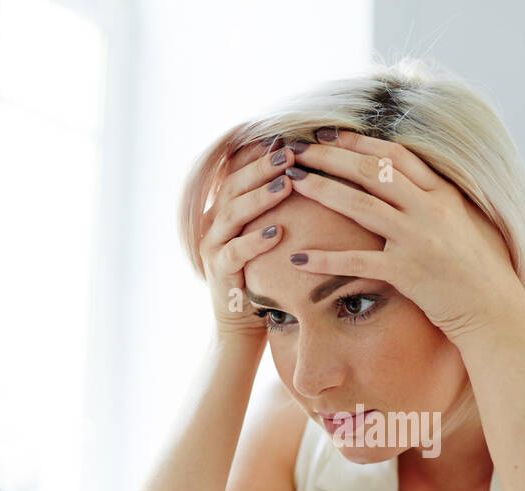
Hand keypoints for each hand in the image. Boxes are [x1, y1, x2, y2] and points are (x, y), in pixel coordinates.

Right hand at [197, 140, 296, 337]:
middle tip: (291, 151)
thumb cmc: (263, 273)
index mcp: (225, 205)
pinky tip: (277, 231)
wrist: (242, 321)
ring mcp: (212, 244)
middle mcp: (213, 219)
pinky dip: (255, 240)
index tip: (289, 135)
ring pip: (232, 212)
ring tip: (287, 183)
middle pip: (235, 183)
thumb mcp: (269, 233)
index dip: (260, 151)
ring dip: (260, 196)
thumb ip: (279, 205)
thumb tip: (312, 172)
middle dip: (263, 165)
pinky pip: (235, 251)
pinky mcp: (217, 270)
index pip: (238, 168)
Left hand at [282, 128, 524, 341]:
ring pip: (360, 204)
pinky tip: (299, 257)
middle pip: (371, 171)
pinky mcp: (407, 273)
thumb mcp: (463, 223)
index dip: (358, 142)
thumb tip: (404, 186)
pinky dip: (326, 259)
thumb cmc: (479, 270)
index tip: (329, 135)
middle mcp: (429, 209)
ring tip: (292, 181)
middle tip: (298, 149)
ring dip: (322, 189)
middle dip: (330, 156)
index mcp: (443, 193)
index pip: (395, 156)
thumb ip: (435, 202)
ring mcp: (418, 239)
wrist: (495, 310)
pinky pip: (357, 262)